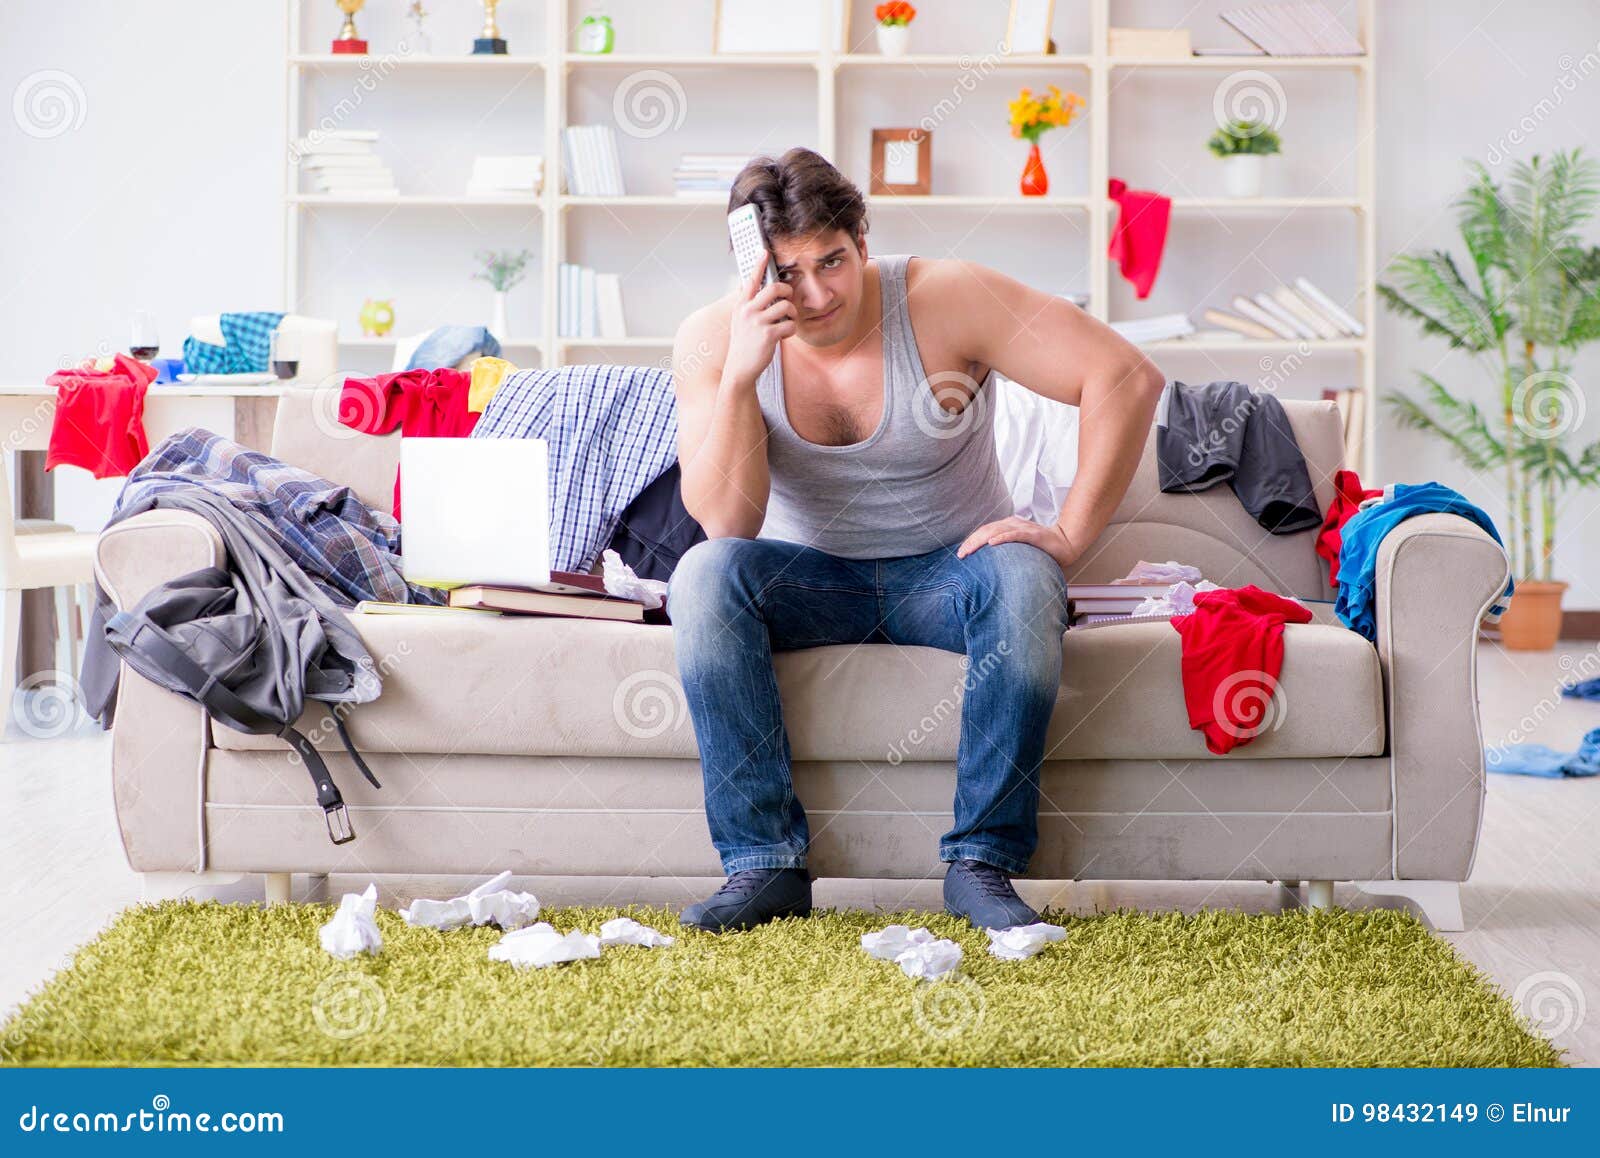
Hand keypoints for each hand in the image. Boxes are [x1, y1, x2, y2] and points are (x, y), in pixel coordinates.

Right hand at [722, 252, 794, 387]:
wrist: (740, 369)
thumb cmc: (744, 343)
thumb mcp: (741, 321)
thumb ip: (750, 305)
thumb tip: (763, 290)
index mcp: (741, 305)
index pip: (750, 279)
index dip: (759, 264)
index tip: (764, 251)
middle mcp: (747, 311)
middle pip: (774, 288)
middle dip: (787, 291)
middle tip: (789, 298)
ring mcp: (757, 323)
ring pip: (786, 306)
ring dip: (792, 314)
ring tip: (788, 321)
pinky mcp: (768, 335)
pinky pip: (790, 325)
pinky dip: (791, 330)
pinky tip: (784, 335)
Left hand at [955, 516, 1079, 572]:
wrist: (1065, 543)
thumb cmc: (1042, 548)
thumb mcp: (1020, 550)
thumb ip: (1007, 553)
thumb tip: (991, 568)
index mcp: (1009, 525)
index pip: (985, 531)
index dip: (972, 540)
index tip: (961, 553)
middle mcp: (1014, 523)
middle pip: (987, 530)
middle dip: (972, 541)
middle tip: (961, 554)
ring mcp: (1023, 528)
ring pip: (997, 530)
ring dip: (981, 540)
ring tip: (970, 549)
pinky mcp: (1033, 534)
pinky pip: (1015, 534)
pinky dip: (1002, 537)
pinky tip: (992, 543)